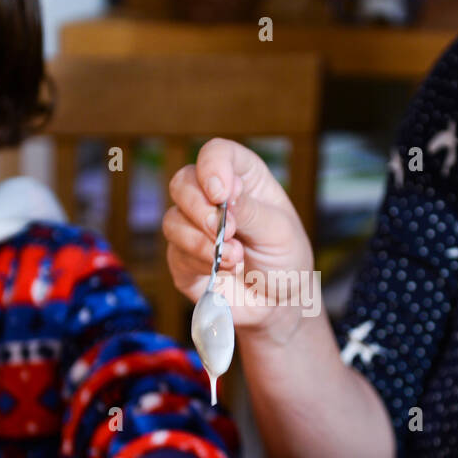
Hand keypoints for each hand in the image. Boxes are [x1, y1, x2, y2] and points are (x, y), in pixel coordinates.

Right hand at [163, 138, 314, 342]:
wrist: (280, 305)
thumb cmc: (285, 260)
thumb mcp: (279, 232)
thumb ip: (251, 210)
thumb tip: (224, 195)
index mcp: (243, 179)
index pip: (216, 153)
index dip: (212, 167)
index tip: (222, 194)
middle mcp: (213, 198)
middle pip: (183, 182)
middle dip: (200, 209)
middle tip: (228, 232)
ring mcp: (194, 228)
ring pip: (172, 219)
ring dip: (202, 241)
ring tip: (235, 259)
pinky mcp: (183, 258)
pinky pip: (175, 252)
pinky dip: (200, 262)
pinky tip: (226, 270)